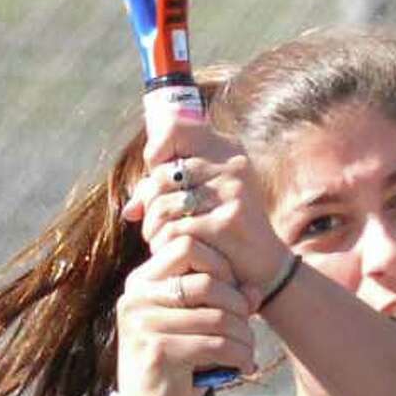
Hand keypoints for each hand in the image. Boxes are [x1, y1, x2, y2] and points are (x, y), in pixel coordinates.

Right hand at [114, 234, 256, 395]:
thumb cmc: (175, 363)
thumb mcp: (196, 325)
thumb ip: (224, 301)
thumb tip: (255, 290)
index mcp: (141, 281)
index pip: (186, 245)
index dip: (219, 264)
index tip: (231, 292)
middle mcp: (136, 297)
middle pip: (206, 281)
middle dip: (237, 305)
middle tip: (246, 326)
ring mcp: (142, 324)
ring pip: (217, 316)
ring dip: (243, 336)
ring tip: (247, 350)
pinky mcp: (157, 352)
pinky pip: (215, 344)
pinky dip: (239, 355)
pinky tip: (244, 366)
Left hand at [124, 119, 289, 294]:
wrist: (265, 267)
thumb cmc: (225, 228)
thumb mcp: (203, 198)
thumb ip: (166, 192)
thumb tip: (130, 209)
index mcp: (226, 151)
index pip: (176, 128)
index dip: (156, 150)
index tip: (157, 173)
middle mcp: (231, 167)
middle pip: (160, 176)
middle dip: (149, 205)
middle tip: (154, 223)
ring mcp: (231, 194)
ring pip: (163, 206)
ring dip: (153, 229)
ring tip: (161, 239)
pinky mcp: (227, 224)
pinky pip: (175, 231)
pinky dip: (165, 245)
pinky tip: (173, 252)